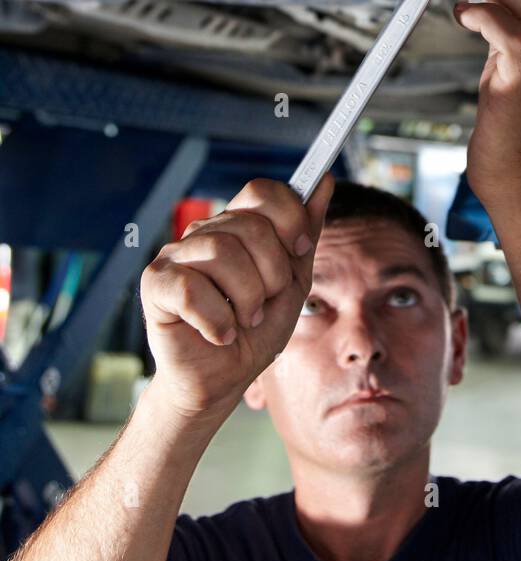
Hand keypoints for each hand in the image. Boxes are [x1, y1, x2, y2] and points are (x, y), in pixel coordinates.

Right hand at [140, 175, 333, 423]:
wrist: (222, 380)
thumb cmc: (254, 331)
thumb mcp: (292, 281)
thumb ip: (305, 232)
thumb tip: (325, 180)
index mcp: (236, 225)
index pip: (262, 192)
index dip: (289, 219)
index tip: (299, 251)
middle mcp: (203, 233)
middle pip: (249, 226)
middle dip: (272, 273)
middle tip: (263, 304)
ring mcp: (175, 255)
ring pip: (222, 253)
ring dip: (246, 299)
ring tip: (242, 321)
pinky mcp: (155, 284)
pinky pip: (191, 288)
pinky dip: (216, 320)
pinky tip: (219, 334)